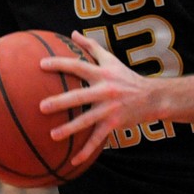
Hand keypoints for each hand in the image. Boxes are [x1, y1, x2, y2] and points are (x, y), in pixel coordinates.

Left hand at [38, 31, 152, 166]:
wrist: (152, 98)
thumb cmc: (126, 77)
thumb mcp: (111, 60)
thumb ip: (91, 46)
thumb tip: (73, 33)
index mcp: (102, 74)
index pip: (78, 66)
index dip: (60, 65)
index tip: (41, 65)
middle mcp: (105, 91)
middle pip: (80, 96)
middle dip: (61, 102)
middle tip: (41, 106)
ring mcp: (110, 109)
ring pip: (87, 121)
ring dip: (70, 129)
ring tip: (53, 135)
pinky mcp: (114, 124)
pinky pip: (97, 139)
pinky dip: (86, 151)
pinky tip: (73, 161)